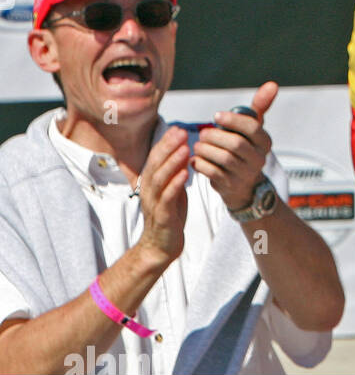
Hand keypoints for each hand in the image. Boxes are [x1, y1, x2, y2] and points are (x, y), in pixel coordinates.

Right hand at [135, 125, 189, 265]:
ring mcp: (154, 203)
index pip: (155, 158)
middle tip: (181, 132)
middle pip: (155, 164)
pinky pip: (167, 198)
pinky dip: (175, 185)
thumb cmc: (169, 214)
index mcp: (151, 183)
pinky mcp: (162, 216)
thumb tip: (183, 148)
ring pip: (160, 179)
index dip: (165, 143)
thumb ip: (175, 171)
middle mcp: (149, 190)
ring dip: (172, 162)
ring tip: (184, 149)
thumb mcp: (173, 188)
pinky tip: (185, 174)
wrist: (161, 246)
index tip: (178, 128)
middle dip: (168, 147)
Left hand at [191, 81, 276, 212]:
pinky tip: (195, 159)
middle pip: (236, 144)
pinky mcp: (230, 186)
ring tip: (198, 145)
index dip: (233, 120)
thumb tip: (272, 84)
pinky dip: (201, 164)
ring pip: (223, 159)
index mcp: (264, 142)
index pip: (252, 128)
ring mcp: (245, 174)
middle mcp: (258, 159)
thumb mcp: (253, 128)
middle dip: (215, 136)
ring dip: (206, 150)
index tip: (216, 115)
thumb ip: (260, 106)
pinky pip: (213, 173)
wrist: (244, 186)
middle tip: (203, 133)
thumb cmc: (246, 148)